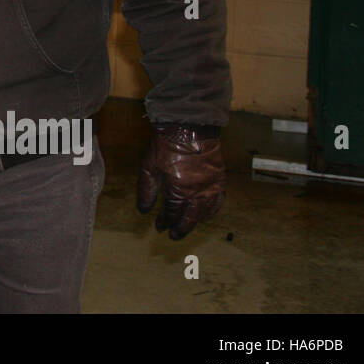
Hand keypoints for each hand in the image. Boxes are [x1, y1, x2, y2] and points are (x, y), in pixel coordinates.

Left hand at [136, 124, 225, 239]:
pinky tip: (205, 215)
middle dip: (180, 228)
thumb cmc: (165, 145)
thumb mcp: (149, 167)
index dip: (165, 221)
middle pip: (190, 218)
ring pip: (205, 213)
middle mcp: (198, 191)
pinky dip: (212, 212)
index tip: (159, 226)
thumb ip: (147, 190)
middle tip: (173, 235)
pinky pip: (218, 202)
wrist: (189, 127)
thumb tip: (143, 210)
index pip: (172, 213)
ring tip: (186, 227)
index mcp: (179, 189)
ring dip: (195, 222)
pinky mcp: (220, 179)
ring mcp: (211, 186)